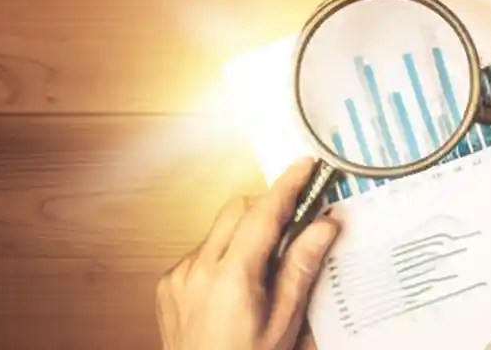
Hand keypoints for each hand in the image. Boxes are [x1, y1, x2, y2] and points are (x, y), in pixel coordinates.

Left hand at [157, 158, 338, 349]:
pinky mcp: (167, 286)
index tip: (305, 166)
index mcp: (232, 277)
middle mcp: (198, 269)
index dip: (287, 184)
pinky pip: (200, 253)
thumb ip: (301, 270)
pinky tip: (235, 288)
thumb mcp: (283, 324)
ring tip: (264, 272)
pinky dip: (221, 257)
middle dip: (266, 208)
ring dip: (243, 236)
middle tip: (294, 226)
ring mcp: (178, 277)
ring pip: (218, 231)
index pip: (263, 213)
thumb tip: (324, 226)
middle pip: (236, 209)